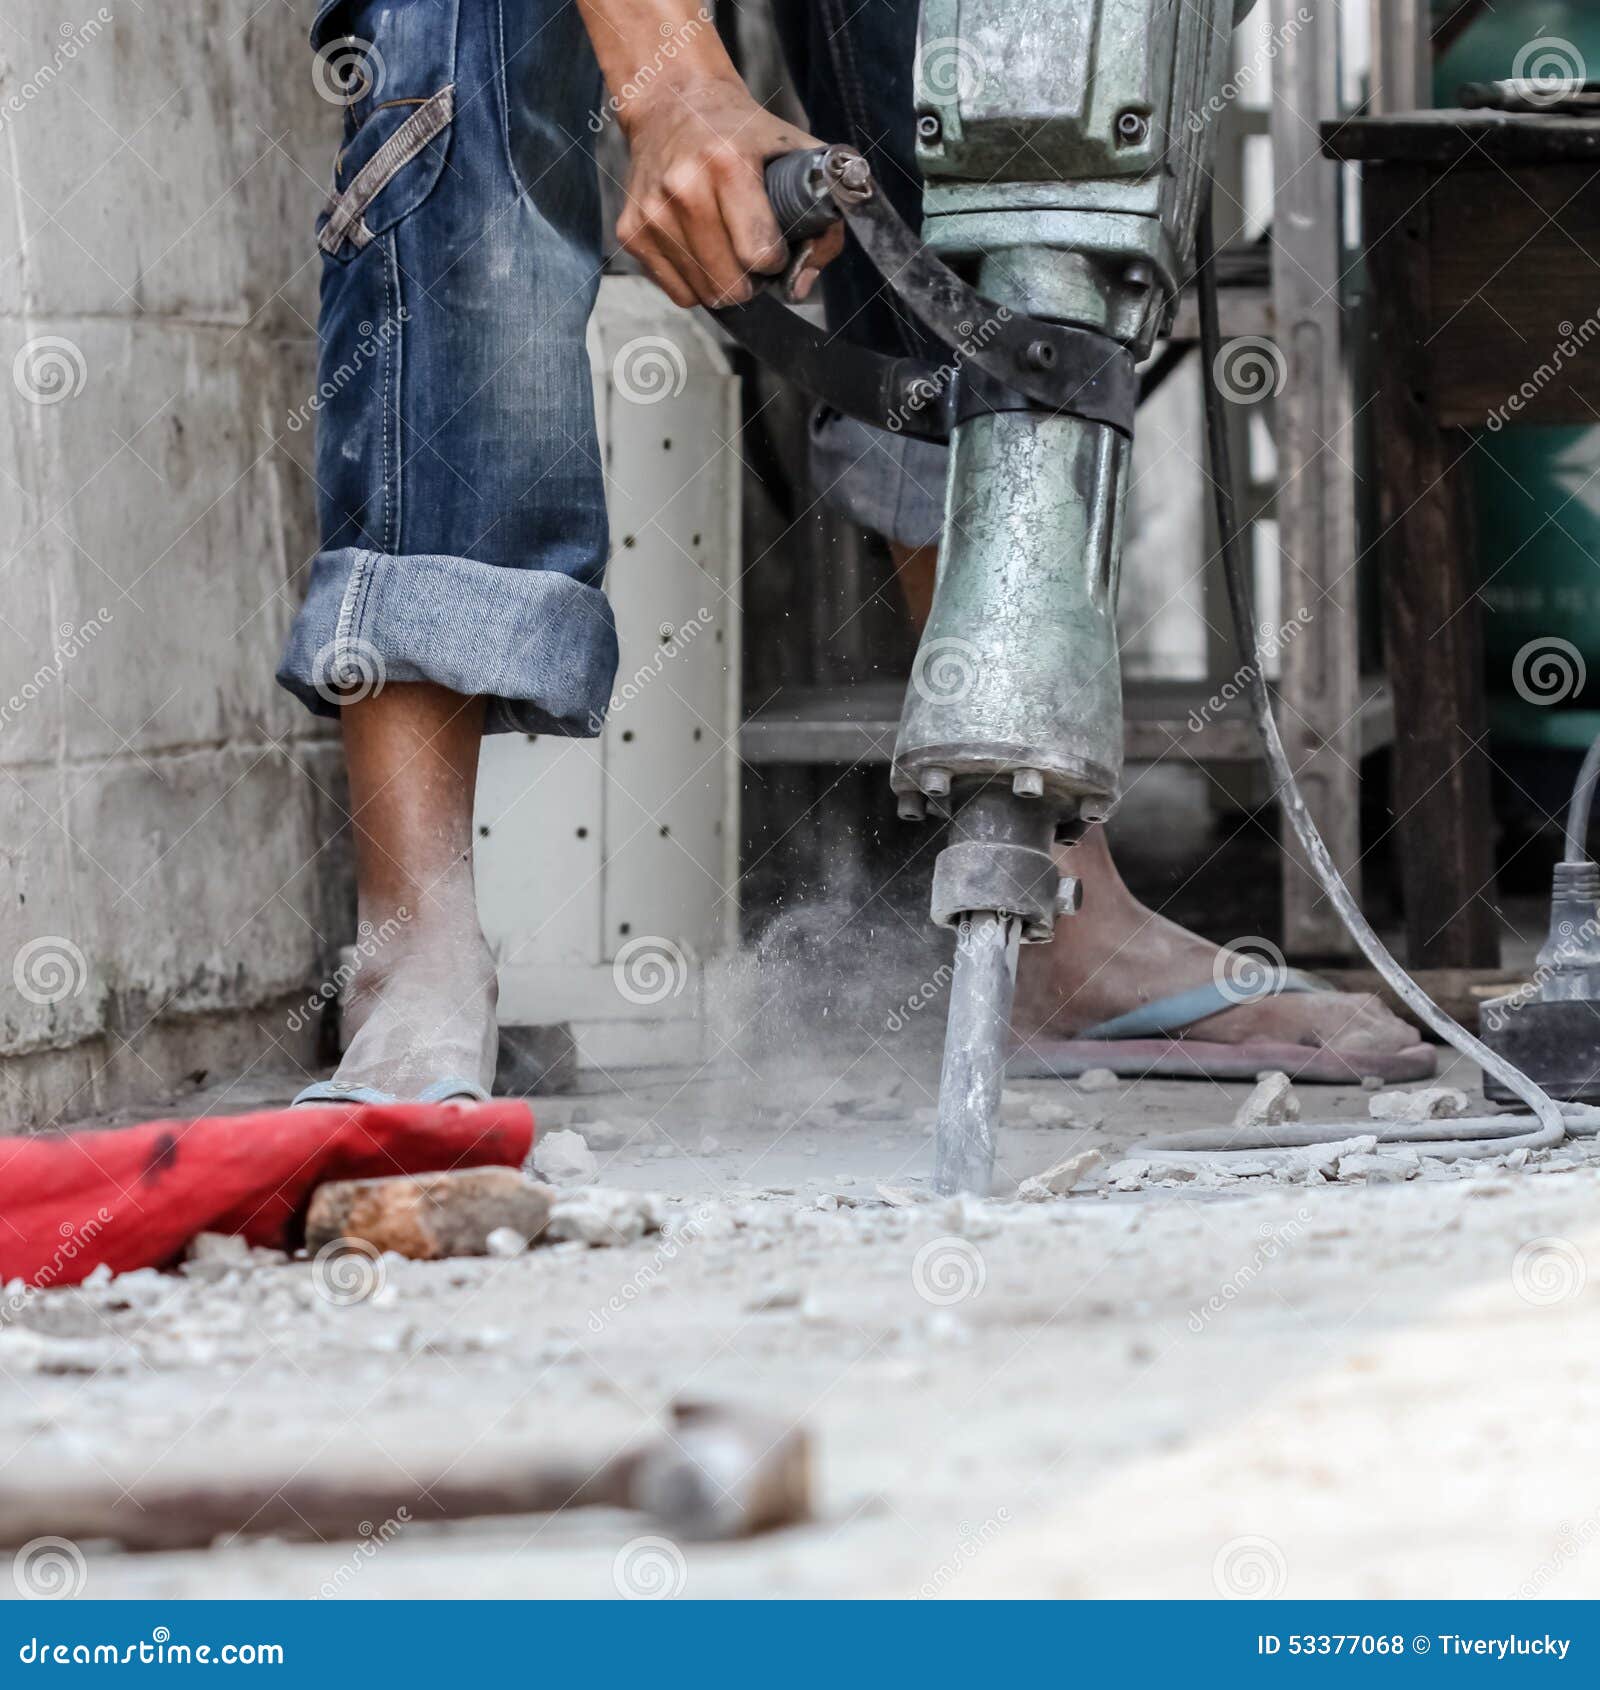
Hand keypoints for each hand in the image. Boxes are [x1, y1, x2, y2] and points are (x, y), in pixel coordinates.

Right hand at [616, 77, 845, 309]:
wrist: (672, 101)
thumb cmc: (741, 132)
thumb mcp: (794, 154)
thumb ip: (822, 220)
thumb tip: (801, 287)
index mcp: (727, 163)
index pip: (758, 254)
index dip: (775, 261)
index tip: (775, 246)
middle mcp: (683, 188)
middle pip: (730, 285)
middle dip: (750, 280)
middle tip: (751, 253)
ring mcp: (652, 212)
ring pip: (703, 295)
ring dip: (723, 282)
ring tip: (727, 247)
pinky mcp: (631, 231)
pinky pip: (677, 292)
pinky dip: (695, 281)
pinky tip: (700, 247)